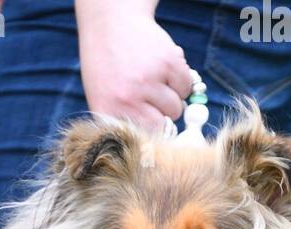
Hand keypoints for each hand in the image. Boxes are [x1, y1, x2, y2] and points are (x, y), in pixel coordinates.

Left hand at [76, 0, 189, 129]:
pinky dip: (180, 82)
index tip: (155, 131)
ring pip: (176, 108)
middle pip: (162, 127)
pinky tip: (165, 71)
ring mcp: (148, 81)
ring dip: (171, 98)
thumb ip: (124, 123)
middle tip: (151, 100)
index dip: (151, 136)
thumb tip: (158, 143)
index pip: (141, 141)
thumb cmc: (108, 67)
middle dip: (161, 116)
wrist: (112, 23)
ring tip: (156, 83)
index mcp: (108, 112)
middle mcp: (127, 99)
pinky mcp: (167, 62)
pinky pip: (186, 87)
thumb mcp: (104, 98)